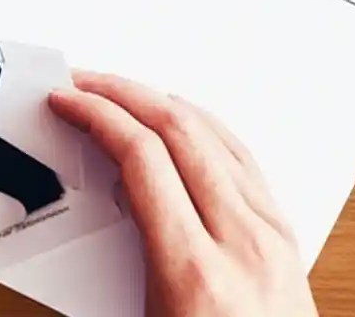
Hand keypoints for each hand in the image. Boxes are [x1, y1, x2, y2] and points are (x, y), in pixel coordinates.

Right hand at [50, 72, 316, 316]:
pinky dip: (200, 126)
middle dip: (123, 93)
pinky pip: (241, 155)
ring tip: (123, 95)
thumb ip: (124, 250)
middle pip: (177, 129)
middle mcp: (241, 240)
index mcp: (195, 270)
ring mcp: (270, 231)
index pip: (141, 157)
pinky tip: (180, 124)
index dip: (97, 115)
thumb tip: (109, 191)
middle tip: (84, 83)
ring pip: (213, 132)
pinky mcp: (286, 232)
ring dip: (161, 101)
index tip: (68, 101)